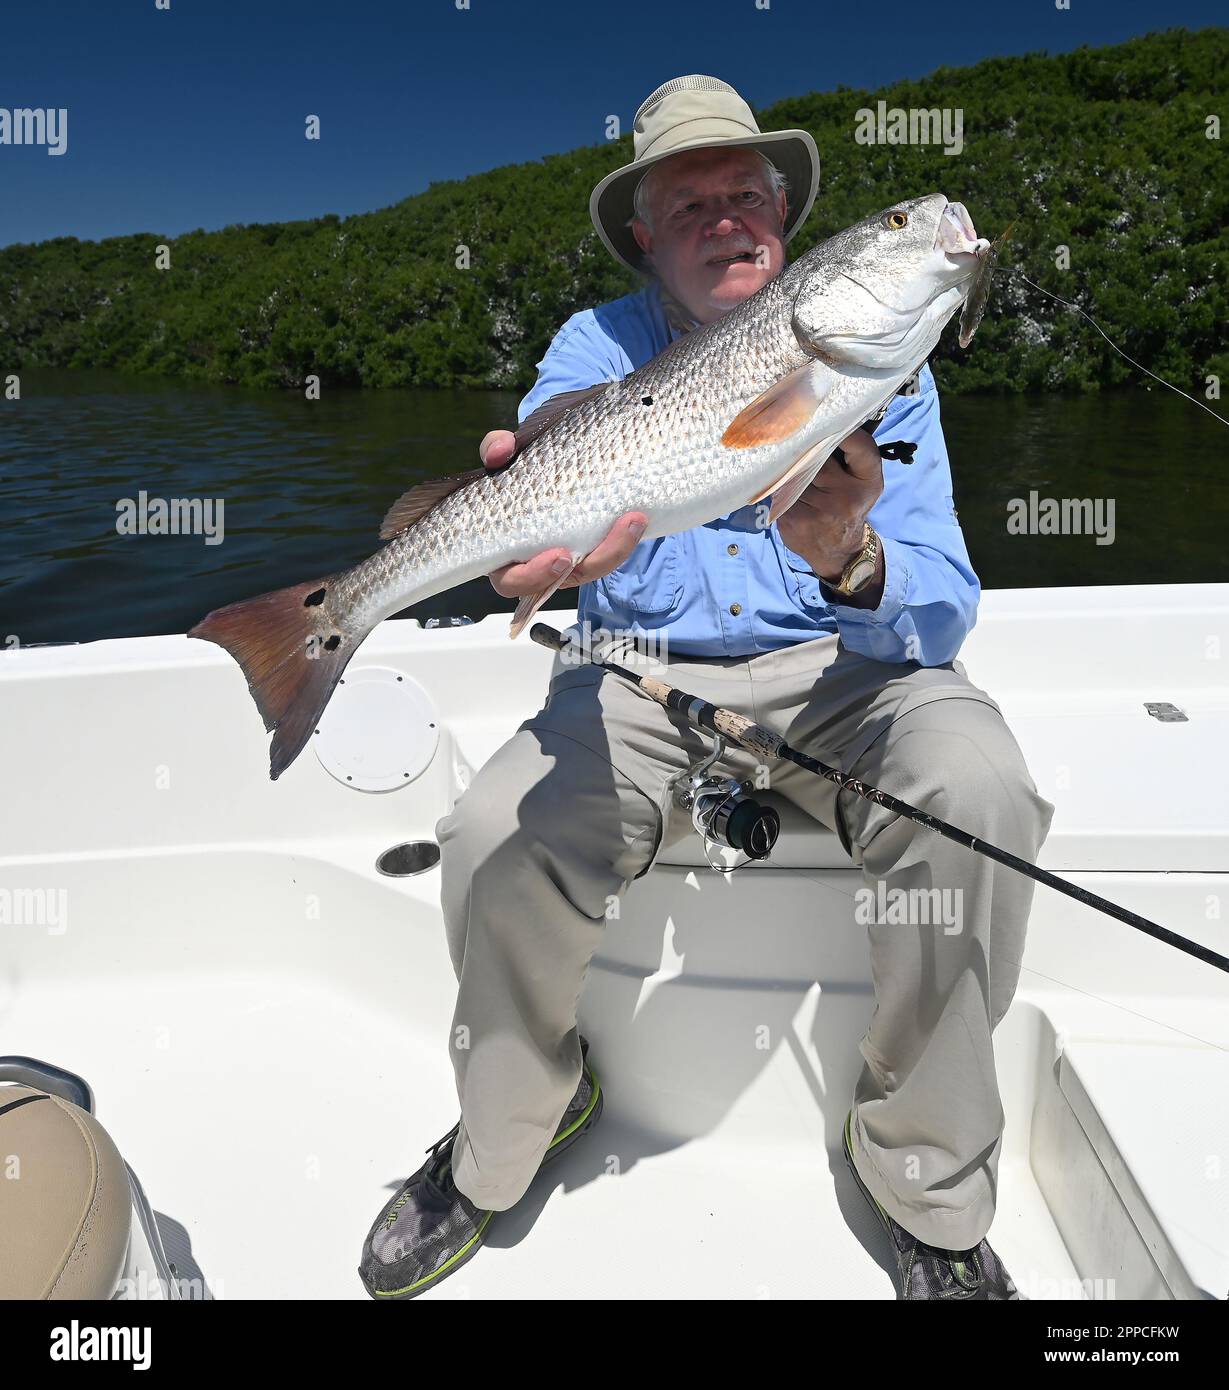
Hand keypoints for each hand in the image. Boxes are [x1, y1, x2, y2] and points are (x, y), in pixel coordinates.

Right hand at [481, 429, 648, 597]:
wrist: (546, 465)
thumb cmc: (513, 473)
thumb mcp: (502, 457)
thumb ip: (495, 449)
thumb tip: (499, 451)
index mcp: (504, 555)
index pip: (513, 581)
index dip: (536, 576)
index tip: (561, 556)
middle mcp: (537, 566)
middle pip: (562, 584)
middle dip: (589, 565)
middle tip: (608, 539)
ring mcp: (566, 561)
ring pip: (592, 569)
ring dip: (615, 550)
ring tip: (634, 521)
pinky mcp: (590, 548)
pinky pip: (608, 553)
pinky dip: (623, 539)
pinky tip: (638, 517)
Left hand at [776, 428, 883, 601]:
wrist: (838, 550)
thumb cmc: (850, 503)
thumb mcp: (863, 480)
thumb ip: (853, 453)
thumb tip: (821, 417)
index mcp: (869, 482)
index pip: (860, 447)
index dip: (844, 430)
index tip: (827, 417)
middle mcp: (847, 497)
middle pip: (819, 455)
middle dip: (808, 444)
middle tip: (796, 430)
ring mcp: (819, 511)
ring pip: (796, 470)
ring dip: (791, 464)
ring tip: (791, 463)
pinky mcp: (794, 520)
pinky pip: (781, 488)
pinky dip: (780, 483)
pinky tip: (783, 485)